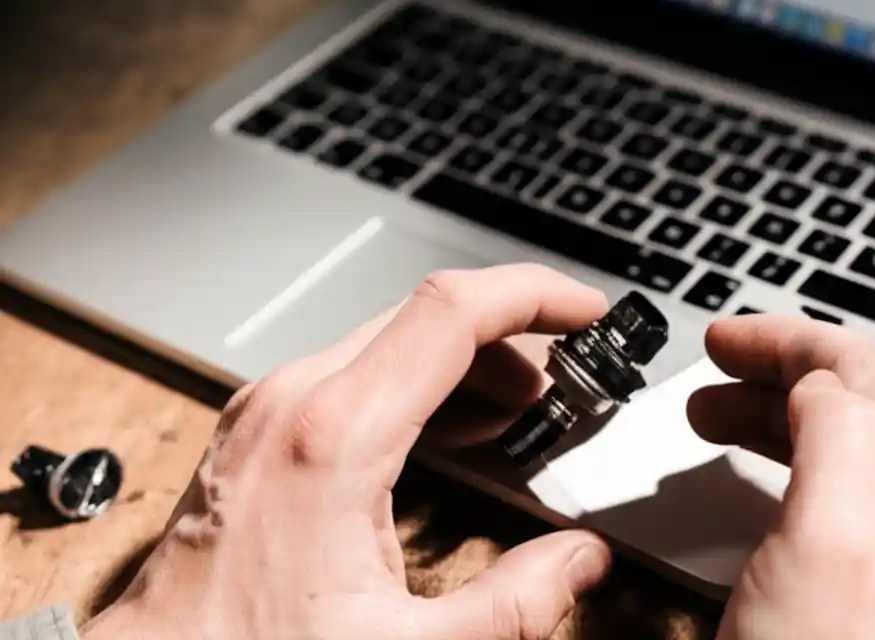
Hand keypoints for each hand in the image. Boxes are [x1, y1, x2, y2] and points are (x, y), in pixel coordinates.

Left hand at [83, 265, 612, 639]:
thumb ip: (512, 606)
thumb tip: (578, 562)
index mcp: (333, 436)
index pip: (452, 312)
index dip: (534, 296)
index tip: (586, 309)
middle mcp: (293, 402)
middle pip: (427, 317)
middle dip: (513, 336)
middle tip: (569, 378)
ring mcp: (269, 410)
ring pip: (391, 340)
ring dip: (468, 361)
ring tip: (524, 410)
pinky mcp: (259, 430)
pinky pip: (355, 372)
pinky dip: (420, 384)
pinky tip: (456, 428)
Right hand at [687, 315, 874, 639]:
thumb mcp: (827, 544)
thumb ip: (839, 443)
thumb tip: (820, 386)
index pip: (865, 373)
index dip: (787, 340)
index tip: (724, 340)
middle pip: (866, 404)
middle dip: (783, 369)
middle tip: (717, 372)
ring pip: (859, 451)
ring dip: (786, 413)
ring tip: (719, 422)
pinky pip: (850, 506)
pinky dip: (800, 468)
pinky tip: (766, 495)